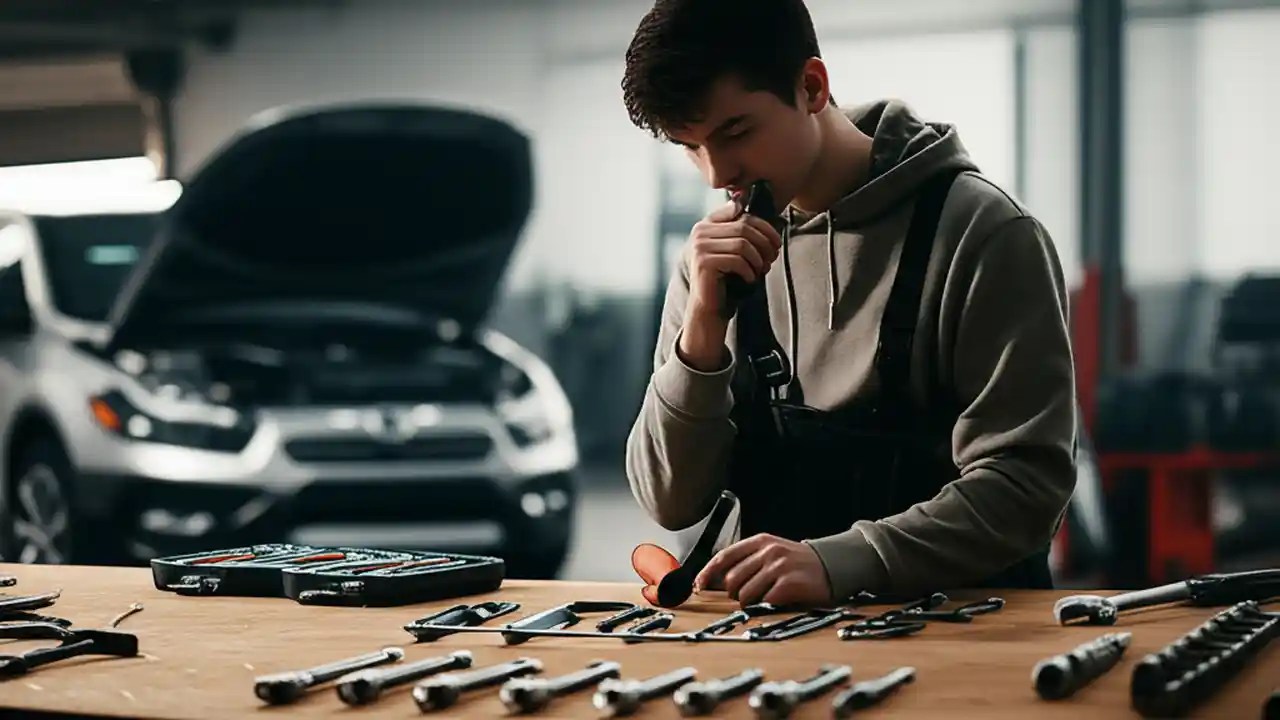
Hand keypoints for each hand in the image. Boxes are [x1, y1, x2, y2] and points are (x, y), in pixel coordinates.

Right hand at [678, 200, 782, 370]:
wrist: (710, 307)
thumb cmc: (726, 278)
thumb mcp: (734, 249)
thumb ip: (739, 228)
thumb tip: (744, 198)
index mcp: (707, 224)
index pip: (740, 212)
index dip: (763, 225)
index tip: (775, 242)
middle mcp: (700, 232)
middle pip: (744, 227)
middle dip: (765, 243)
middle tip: (773, 258)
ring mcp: (700, 247)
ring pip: (743, 243)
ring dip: (759, 259)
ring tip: (762, 270)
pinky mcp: (704, 262)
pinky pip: (737, 260)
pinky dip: (749, 271)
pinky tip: (750, 279)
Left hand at [693, 533, 832, 607]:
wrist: (831, 566)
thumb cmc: (797, 563)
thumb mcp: (772, 551)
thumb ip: (748, 560)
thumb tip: (719, 580)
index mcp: (760, 541)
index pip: (724, 556)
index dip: (708, 572)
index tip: (699, 585)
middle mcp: (768, 551)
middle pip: (732, 579)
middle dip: (733, 593)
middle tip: (743, 597)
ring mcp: (779, 567)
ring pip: (745, 593)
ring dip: (748, 602)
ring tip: (761, 599)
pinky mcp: (789, 583)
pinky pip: (764, 601)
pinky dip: (765, 605)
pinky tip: (775, 601)